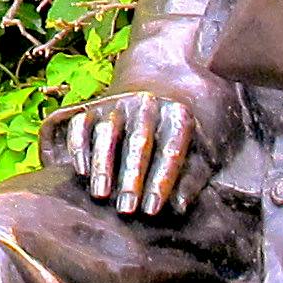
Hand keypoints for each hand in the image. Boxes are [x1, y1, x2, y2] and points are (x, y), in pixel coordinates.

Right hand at [53, 90, 214, 214]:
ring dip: (102, 165)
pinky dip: (78, 146)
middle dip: (131, 178)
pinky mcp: (94, 105)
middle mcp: (147, 105)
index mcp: (178, 113)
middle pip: (138, 143)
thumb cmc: (184, 123)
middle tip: (127, 209)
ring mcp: (118, 103)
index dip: (161, 182)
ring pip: (107, 133)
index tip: (152, 210)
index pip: (171, 151)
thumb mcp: (204, 143)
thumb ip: (194, 174)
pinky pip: (81, 124)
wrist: (162, 72)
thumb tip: (180, 207)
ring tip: (101, 194)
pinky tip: (80, 171)